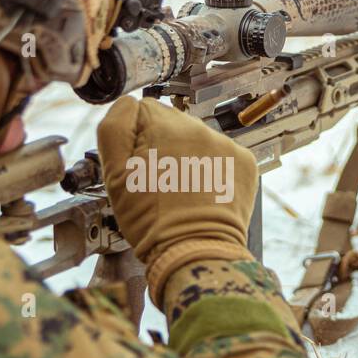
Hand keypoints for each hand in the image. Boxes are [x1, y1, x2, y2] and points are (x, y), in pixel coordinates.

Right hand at [96, 97, 258, 300]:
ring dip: (185, 155)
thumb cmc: (151, 221)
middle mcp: (199, 128)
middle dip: (160, 144)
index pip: (141, 109)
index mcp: (164, 126)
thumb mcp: (114, 175)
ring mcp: (225, 144)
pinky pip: (220, 154)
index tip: (137, 165)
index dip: (133, 138)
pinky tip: (201, 191)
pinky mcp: (243, 162)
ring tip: (179, 189)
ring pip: (195, 138)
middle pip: (170, 122)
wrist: (195, 252)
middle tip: (157, 181)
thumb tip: (127, 104)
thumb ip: (114, 128)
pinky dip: (210, 168)